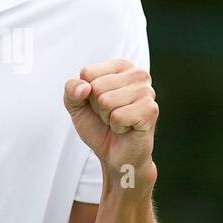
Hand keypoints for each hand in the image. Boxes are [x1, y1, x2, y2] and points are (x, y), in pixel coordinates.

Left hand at [63, 58, 157, 182]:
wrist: (115, 155)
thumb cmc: (99, 126)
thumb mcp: (76, 105)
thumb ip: (71, 90)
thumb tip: (84, 88)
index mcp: (121, 66)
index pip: (87, 73)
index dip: (86, 94)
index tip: (98, 104)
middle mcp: (138, 74)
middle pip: (96, 87)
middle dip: (97, 107)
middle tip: (110, 116)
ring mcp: (147, 91)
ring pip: (106, 101)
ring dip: (107, 118)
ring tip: (118, 122)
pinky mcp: (150, 110)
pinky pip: (118, 116)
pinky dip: (117, 127)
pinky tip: (127, 128)